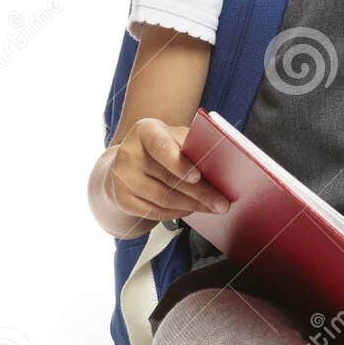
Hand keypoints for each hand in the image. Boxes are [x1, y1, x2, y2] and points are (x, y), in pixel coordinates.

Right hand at [108, 119, 229, 224]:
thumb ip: (190, 145)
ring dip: (192, 206)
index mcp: (145, 131)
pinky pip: (154, 212)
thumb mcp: (172, 136)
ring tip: (211, 208)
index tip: (198, 177)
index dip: (180, 164)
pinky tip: (190, 209)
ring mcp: (122, 178)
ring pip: (164, 199)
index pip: (162, 146)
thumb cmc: (158, 147)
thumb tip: (218, 163)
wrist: (125, 162)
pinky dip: (176, 213)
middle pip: (169, 178)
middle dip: (200, 193)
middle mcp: (129, 153)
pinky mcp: (121, 199)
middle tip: (222, 203)